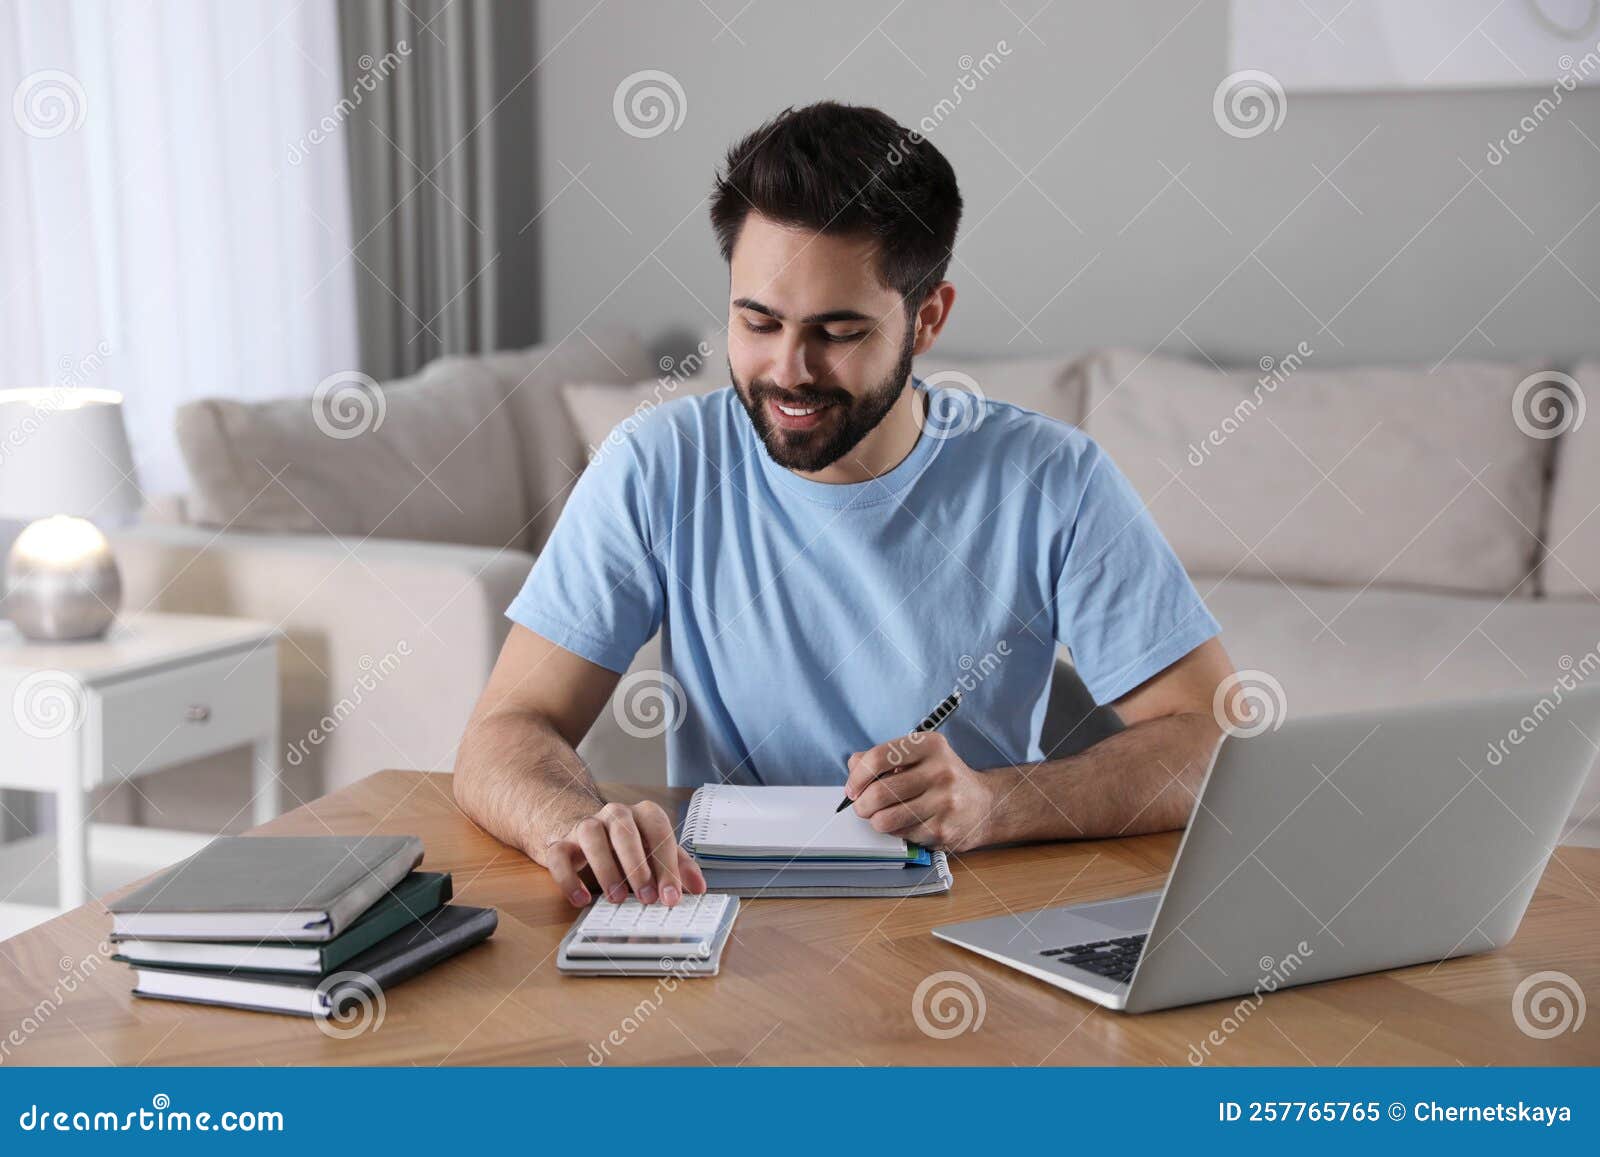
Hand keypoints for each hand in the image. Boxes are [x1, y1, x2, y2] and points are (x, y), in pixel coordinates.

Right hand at [536, 800, 706, 907]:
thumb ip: (678, 866)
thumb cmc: (628, 844)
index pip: (658, 831)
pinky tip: (581, 899)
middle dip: (637, 866)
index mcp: (642, 814)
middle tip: (647, 898)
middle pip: (625, 831)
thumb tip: (699, 888)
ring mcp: (585, 826)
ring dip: (605, 868)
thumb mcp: (657, 851)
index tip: (671, 896)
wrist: (584, 832)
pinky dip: (568, 878)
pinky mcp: (561, 843)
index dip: (666, 864)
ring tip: (617, 898)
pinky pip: (559, 855)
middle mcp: (614, 814)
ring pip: (591, 835)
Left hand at [844, 732, 999, 851]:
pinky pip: (900, 834)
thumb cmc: (943, 778)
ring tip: (880, 816)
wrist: (985, 805)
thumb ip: (884, 757)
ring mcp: (943, 803)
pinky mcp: (942, 830)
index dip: (857, 776)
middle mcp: (940, 771)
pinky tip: (906, 822)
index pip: (878, 758)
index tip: (853, 787)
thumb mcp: (920, 755)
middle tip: (862, 806)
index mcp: (930, 745)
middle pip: (878, 792)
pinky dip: (895, 831)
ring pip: (885, 819)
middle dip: (861, 804)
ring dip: (875, 820)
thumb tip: (854, 765)